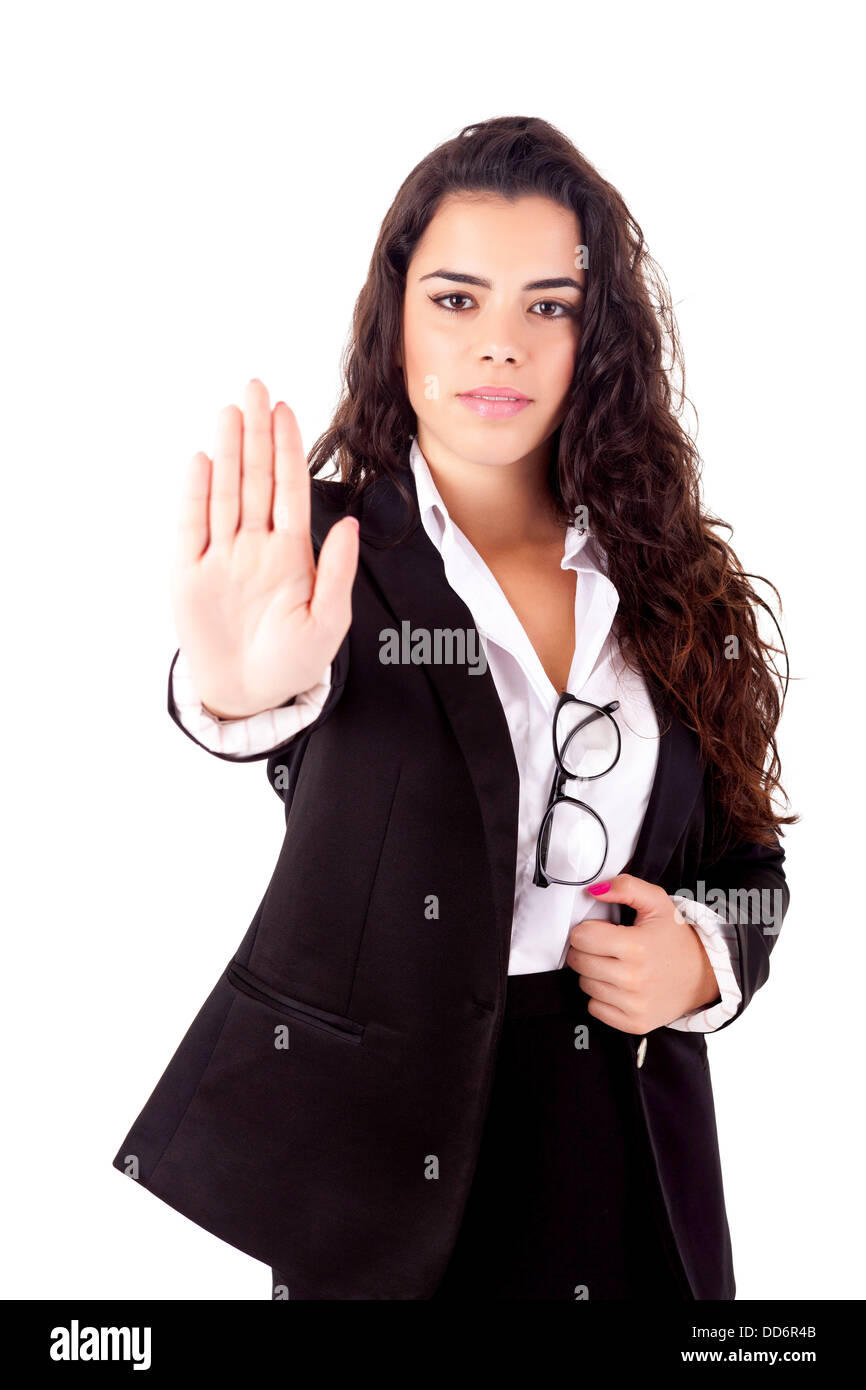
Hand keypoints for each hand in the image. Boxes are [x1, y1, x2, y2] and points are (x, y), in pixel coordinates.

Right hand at [170, 379, 358, 718]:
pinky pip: (192, 527)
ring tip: (230, 411)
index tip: (285, 410)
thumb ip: (336, 572)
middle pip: (254, 479)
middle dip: (255, 433)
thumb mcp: (328, 621)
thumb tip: (348, 524)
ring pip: (224, 493)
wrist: (249, 694)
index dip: (287, 449)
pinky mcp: (189, 573)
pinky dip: (195, 494)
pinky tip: (202, 460)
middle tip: (255, 387)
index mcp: (290, 551)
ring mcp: (220, 555)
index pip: (289, 489)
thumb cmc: (292, 661)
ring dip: (227, 452)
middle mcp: (254, 544)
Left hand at [565, 873, 719, 1033]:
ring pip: (584, 984)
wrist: (705, 975)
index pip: (581, 937)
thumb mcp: (657, 902)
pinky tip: (619, 985)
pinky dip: (601, 996)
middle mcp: (634, 979)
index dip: (587, 929)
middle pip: (578, 961)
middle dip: (586, 950)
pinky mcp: (634, 1024)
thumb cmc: (676, 937)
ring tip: (616, 965)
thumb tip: (594, 890)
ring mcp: (634, 1005)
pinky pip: (594, 1008)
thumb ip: (626, 887)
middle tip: (606, 946)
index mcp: (636, 946)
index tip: (601, 929)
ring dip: (593, 973)